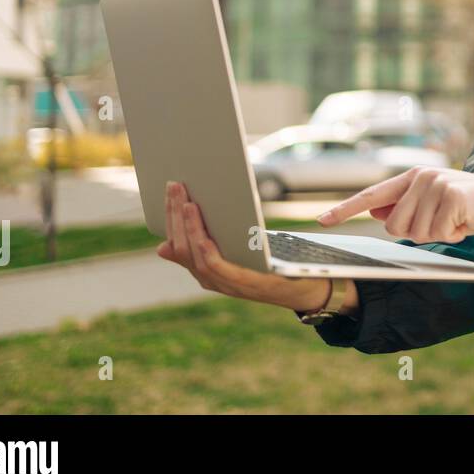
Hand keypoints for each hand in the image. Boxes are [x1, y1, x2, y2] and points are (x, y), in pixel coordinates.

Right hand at [157, 180, 334, 312]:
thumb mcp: (236, 248)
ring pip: (196, 258)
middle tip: (175, 186)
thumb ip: (210, 241)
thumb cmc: (270, 262)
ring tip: (187, 204)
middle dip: (175, 215)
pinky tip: (204, 236)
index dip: (170, 217)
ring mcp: (226, 284)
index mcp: (206, 269)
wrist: (306, 286)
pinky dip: (207, 251)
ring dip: (189, 229)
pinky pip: (218, 269)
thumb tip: (167, 240)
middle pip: (182, 248)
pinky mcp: (246, 285)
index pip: (177, 243)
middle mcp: (210, 279)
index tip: (170, 190)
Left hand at [316, 166, 473, 244]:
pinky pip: (437, 234)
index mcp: (414, 176)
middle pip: (395, 226)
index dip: (345, 209)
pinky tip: (467, 223)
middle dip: (419, 234)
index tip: (322, 220)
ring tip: (458, 221)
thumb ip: (406, 207)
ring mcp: (436, 185)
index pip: (372, 195)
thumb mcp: (436, 205)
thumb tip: (377, 213)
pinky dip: (454, 236)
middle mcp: (421, 176)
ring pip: (415, 234)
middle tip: (445, 224)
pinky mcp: (451, 197)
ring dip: (438, 236)